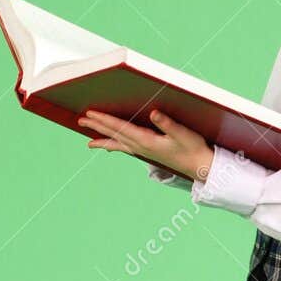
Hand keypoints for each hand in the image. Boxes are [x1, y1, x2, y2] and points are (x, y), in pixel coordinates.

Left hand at [78, 107, 213, 181]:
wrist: (200, 167)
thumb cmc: (193, 148)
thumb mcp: (183, 133)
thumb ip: (168, 124)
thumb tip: (154, 113)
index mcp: (146, 140)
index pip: (121, 127)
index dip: (105, 120)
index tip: (91, 113)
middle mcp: (141, 147)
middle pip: (114, 134)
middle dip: (97, 126)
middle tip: (80, 119)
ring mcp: (143, 151)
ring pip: (117, 143)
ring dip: (102, 139)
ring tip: (88, 141)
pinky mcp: (147, 153)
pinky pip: (125, 149)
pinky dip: (115, 147)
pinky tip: (109, 148)